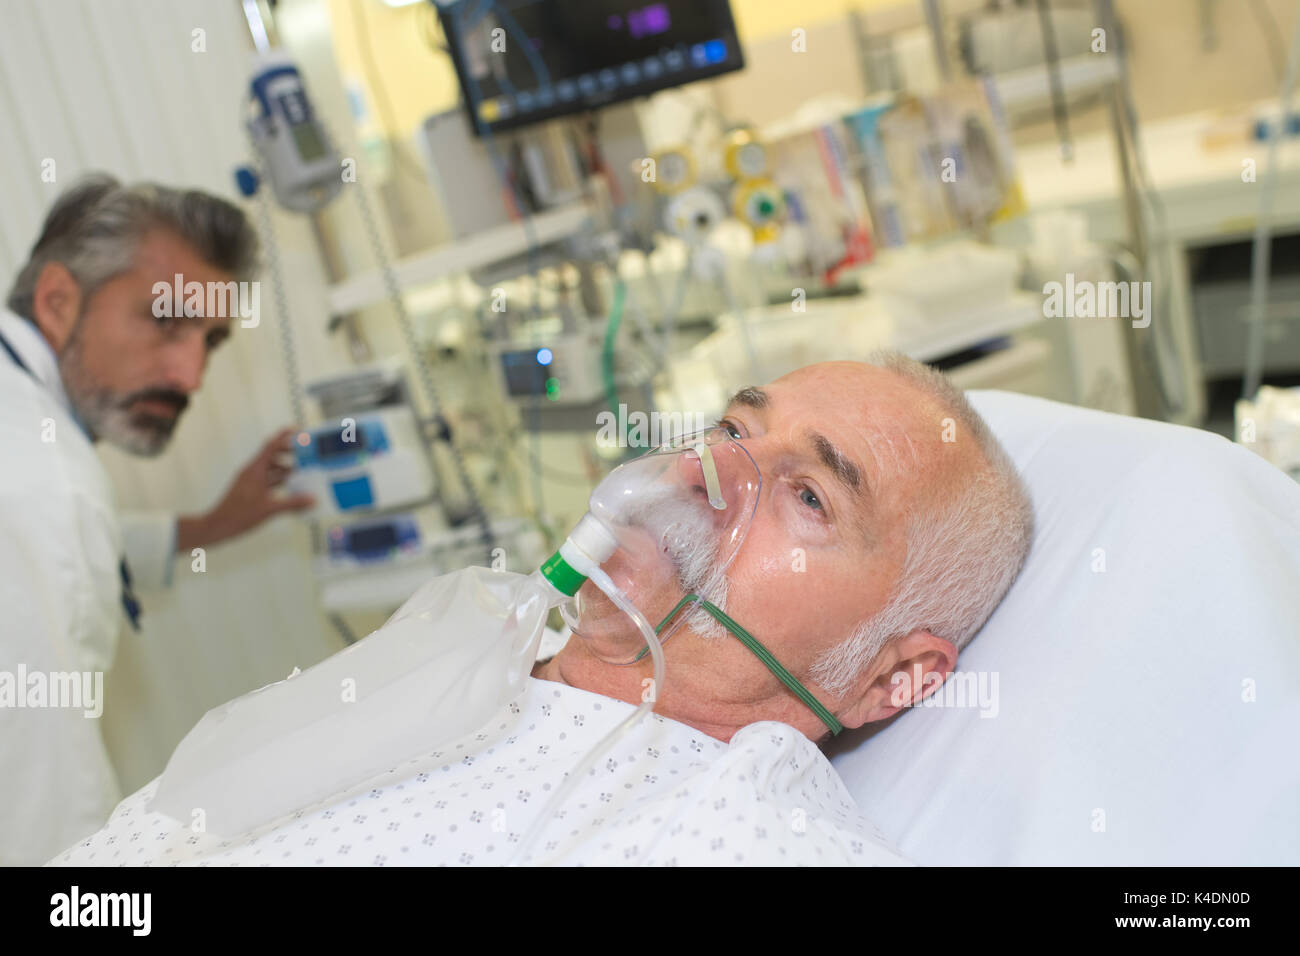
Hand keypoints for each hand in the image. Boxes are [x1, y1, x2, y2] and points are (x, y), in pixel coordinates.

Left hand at [177, 427, 315, 550]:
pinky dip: (279, 480)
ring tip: (301, 473)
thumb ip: (293, 504)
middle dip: (288, 452)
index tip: (297, 430)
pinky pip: (268, 480)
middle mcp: (252, 472)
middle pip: (272, 455)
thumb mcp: (270, 509)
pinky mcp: (250, 490)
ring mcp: (251, 481)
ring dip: (285, 468)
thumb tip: (312, 500)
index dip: (284, 436)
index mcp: (255, 470)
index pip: (271, 446)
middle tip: (304, 454)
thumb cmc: (239, 515)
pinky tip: (290, 488)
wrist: (218, 526)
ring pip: (270, 468)